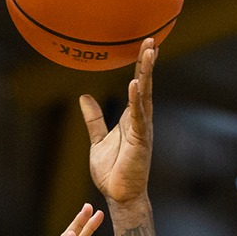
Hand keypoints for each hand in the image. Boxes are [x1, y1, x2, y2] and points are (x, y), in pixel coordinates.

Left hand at [81, 39, 156, 204]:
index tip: (145, 46)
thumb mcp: (97, 140)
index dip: (140, 67)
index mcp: (130, 118)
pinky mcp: (138, 141)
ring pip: (144, 95)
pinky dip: (136, 100)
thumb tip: (84, 98)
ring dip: (146, 73)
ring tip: (150, 52)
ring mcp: (141, 129)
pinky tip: (134, 84)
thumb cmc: (112, 172)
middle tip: (152, 39)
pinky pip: (137, 116)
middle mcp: (139, 120)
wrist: (119, 195)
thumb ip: (93, 119)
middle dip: (148, 62)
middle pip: (145, 85)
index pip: (137, 86)